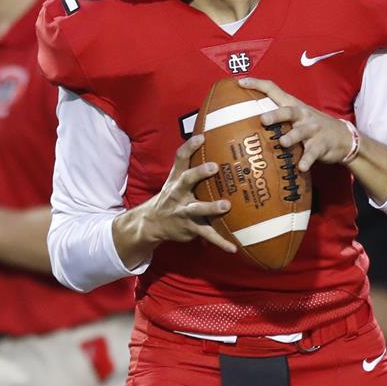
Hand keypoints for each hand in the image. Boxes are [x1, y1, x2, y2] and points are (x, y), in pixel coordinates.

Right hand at [116, 136, 237, 261]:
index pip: (180, 158)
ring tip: (226, 206)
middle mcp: (178, 192)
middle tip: (215, 167)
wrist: (153, 222)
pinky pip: (206, 235)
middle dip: (200, 173)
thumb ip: (192, 164)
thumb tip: (215, 141)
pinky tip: (233, 248)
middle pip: (187, 180)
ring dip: (211, 208)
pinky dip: (220, 242)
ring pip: (197, 209)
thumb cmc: (173, 195)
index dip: (189, 147)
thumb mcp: (177, 178)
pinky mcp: (190, 228)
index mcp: (177, 178)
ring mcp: (183, 211)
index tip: (201, 137)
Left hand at [239, 77, 355, 172]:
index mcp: (294, 106)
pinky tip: (300, 167)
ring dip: (291, 137)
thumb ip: (279, 116)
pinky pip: (312, 153)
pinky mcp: (321, 145)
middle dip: (276, 115)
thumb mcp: (298, 116)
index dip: (258, 84)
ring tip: (283, 143)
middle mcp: (303, 115)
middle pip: (288, 112)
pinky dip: (306, 160)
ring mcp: (313, 130)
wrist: (344, 137)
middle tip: (263, 119)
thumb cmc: (313, 126)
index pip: (274, 90)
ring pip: (300, 133)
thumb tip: (249, 118)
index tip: (241, 82)